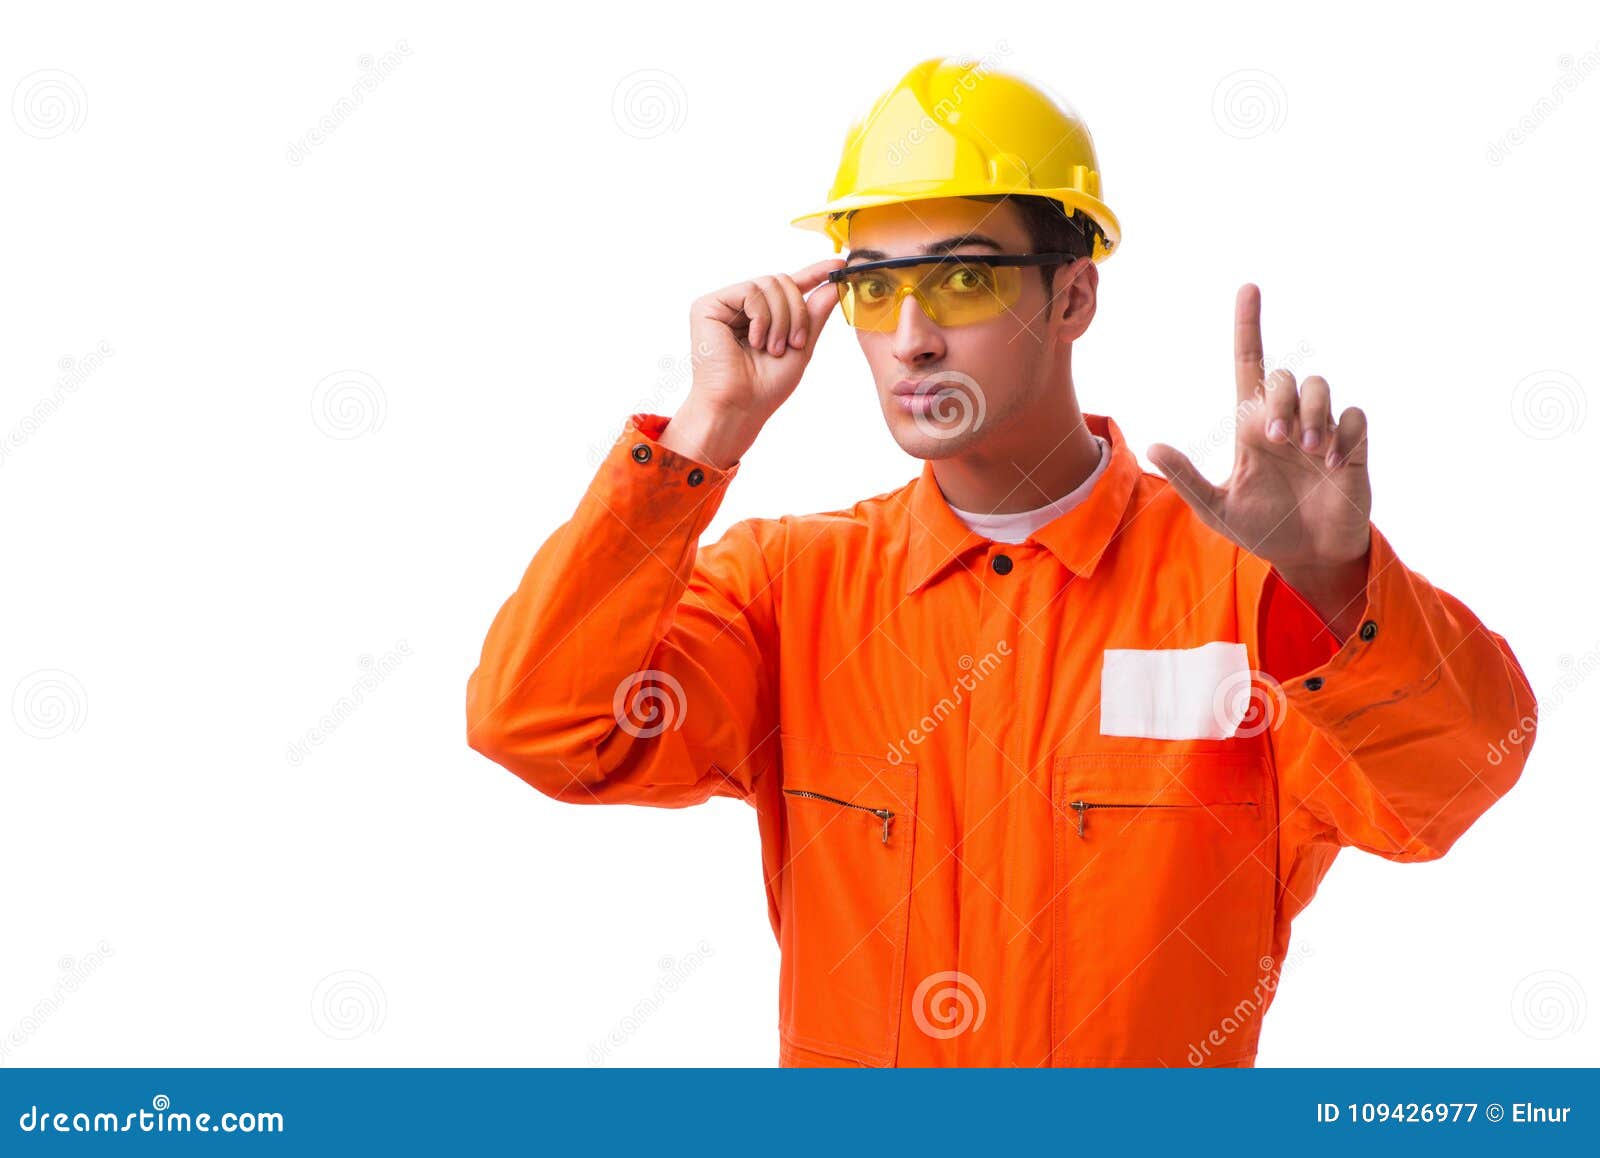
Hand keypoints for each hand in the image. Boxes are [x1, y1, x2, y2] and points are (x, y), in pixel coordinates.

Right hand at [687, 258, 844, 423]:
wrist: (739, 408)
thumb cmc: (766, 387)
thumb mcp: (801, 348)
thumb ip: (814, 315)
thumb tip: (834, 284)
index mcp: (761, 315)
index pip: (789, 286)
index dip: (814, 273)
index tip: (838, 265)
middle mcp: (740, 306)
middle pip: (782, 281)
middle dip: (796, 313)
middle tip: (793, 344)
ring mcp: (723, 304)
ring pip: (769, 284)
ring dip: (781, 320)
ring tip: (771, 348)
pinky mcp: (707, 306)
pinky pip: (751, 291)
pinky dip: (762, 318)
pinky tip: (754, 342)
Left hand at [1147, 285, 1372, 632]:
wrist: (1306, 556)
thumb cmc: (1260, 528)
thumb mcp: (1217, 510)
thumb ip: (1188, 479)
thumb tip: (1153, 447)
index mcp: (1252, 427)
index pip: (1249, 364)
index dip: (1248, 326)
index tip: (1248, 289)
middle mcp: (1287, 420)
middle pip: (1286, 376)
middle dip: (1284, 400)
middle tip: (1280, 440)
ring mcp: (1320, 431)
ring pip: (1322, 387)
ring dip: (1314, 414)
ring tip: (1309, 452)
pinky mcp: (1352, 447)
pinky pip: (1353, 416)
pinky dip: (1342, 434)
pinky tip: (1333, 465)